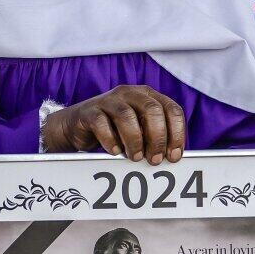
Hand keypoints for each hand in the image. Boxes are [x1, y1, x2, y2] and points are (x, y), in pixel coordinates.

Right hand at [42, 86, 186, 162]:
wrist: (78, 126)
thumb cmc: (115, 130)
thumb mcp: (139, 130)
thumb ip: (154, 137)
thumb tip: (172, 158)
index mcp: (148, 96)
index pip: (172, 109)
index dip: (177, 134)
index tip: (174, 156)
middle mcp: (130, 93)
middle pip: (152, 110)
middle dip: (157, 138)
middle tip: (155, 160)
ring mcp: (109, 100)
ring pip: (127, 116)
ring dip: (134, 140)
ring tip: (134, 158)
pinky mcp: (90, 111)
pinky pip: (101, 123)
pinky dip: (110, 140)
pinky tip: (115, 152)